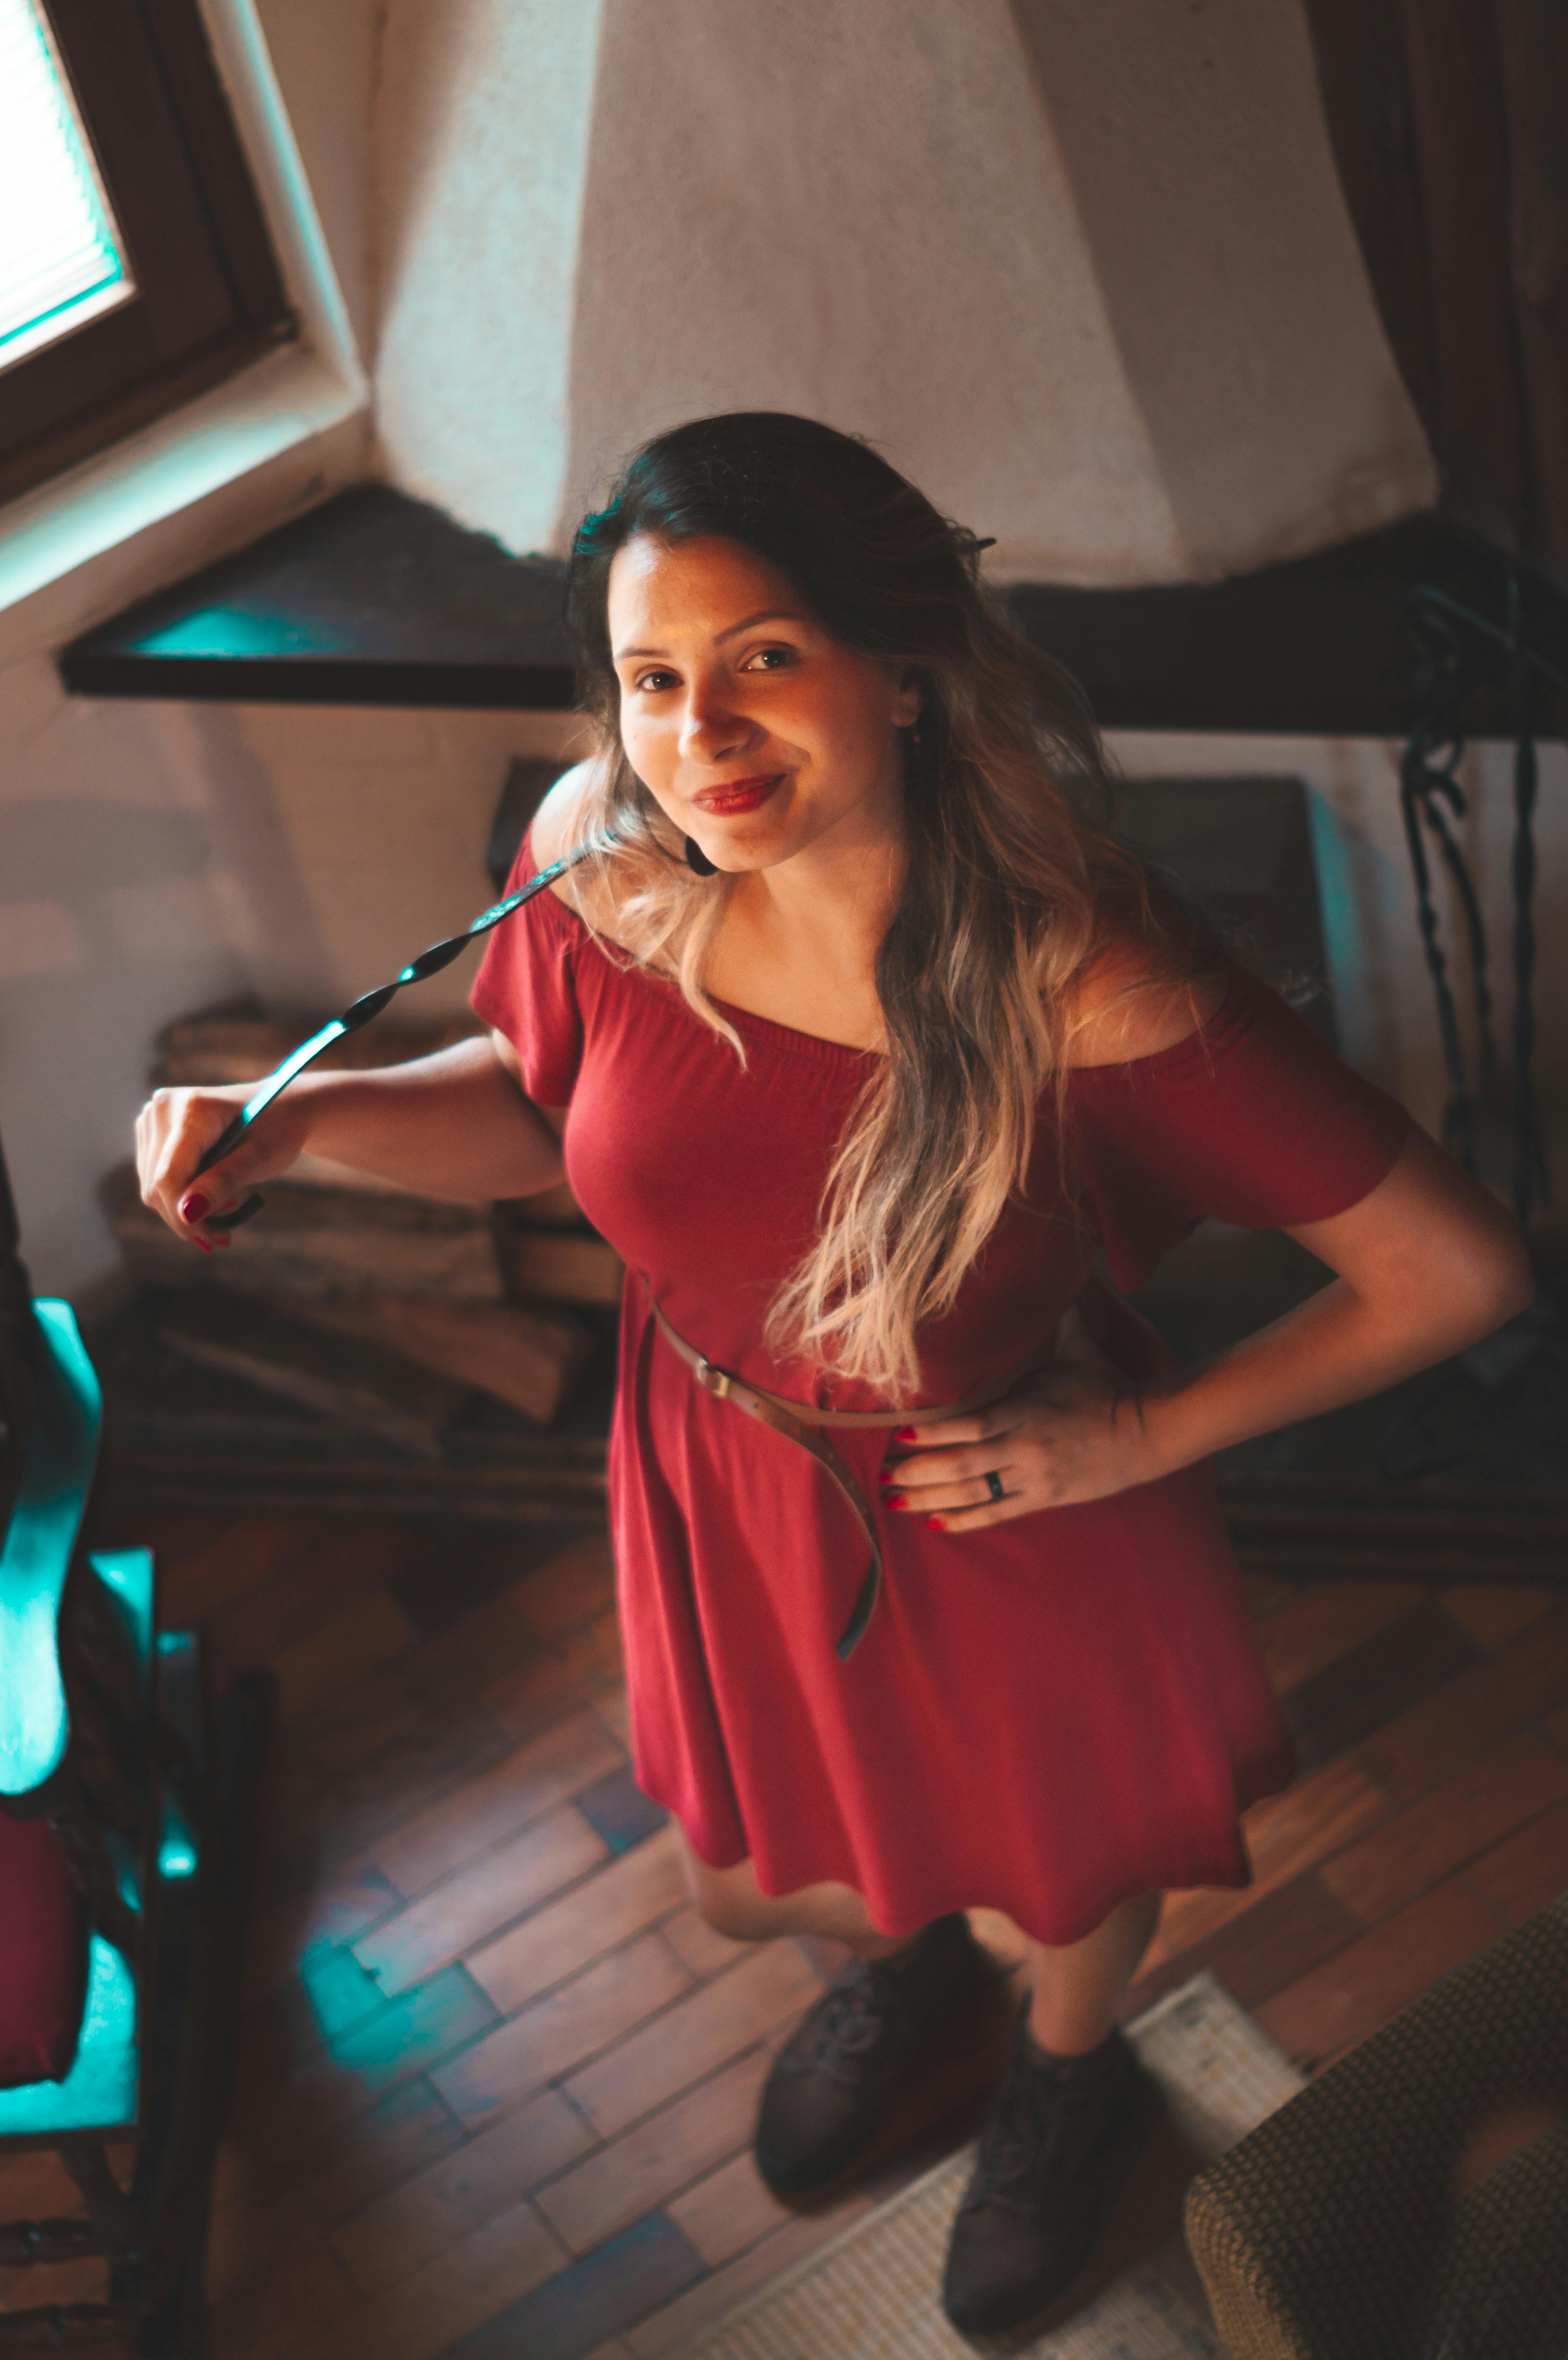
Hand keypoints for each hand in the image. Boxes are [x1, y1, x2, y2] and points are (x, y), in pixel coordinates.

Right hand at [135, 1082, 313, 1250]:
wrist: (281, 1105)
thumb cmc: (278, 1129)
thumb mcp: (260, 1158)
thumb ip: (222, 1182)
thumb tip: (187, 1214)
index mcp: (191, 1108)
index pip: (169, 1176)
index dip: (184, 1216)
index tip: (212, 1239)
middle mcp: (163, 1108)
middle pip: (157, 1185)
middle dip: (188, 1217)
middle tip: (223, 1235)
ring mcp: (153, 1118)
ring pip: (152, 1186)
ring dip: (184, 1209)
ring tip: (225, 1210)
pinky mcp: (152, 1130)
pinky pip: (154, 1177)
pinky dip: (180, 1195)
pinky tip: (209, 1196)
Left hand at [880, 1306, 1168, 1531]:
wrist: (1149, 1431)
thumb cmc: (1106, 1386)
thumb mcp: (1080, 1349)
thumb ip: (1059, 1319)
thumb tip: (1054, 1275)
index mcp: (1029, 1410)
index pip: (973, 1425)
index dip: (934, 1434)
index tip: (899, 1435)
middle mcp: (1027, 1448)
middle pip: (965, 1465)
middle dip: (920, 1472)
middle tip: (885, 1474)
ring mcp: (1035, 1478)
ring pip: (975, 1494)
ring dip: (932, 1498)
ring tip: (895, 1502)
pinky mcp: (1045, 1498)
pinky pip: (998, 1513)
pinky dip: (965, 1520)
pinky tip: (935, 1523)